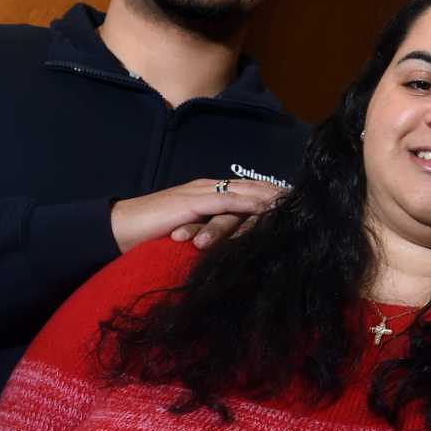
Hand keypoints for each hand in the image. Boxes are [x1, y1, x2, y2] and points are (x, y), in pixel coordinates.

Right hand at [111, 178, 283, 253]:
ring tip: (300, 204)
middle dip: (281, 193)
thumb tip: (236, 244)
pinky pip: (229, 202)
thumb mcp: (192, 232)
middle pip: (254, 187)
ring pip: (246, 191)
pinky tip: (271, 209)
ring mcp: (202, 192)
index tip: (300, 202)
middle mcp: (209, 187)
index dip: (274, 195)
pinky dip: (252, 204)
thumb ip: (213, 231)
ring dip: (274, 197)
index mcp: (210, 193)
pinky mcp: (194, 203)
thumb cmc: (152, 235)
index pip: (249, 190)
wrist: (118, 230)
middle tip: (312, 199)